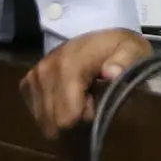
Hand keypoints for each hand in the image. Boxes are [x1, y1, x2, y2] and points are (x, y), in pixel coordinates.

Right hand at [18, 28, 151, 139]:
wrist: (102, 38)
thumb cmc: (120, 50)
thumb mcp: (133, 51)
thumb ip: (125, 62)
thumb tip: (112, 73)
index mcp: (69, 64)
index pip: (66, 116)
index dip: (86, 115)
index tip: (97, 100)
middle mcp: (46, 69)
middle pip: (54, 121)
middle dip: (75, 116)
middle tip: (90, 98)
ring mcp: (34, 76)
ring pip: (44, 120)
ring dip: (64, 113)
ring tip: (79, 96)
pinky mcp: (28, 82)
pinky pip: (35, 112)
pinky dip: (52, 110)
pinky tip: (66, 97)